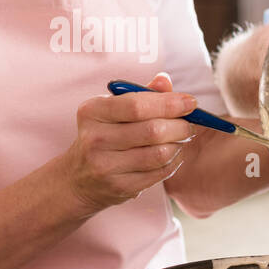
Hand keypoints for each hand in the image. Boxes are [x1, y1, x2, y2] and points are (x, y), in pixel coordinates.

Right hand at [63, 72, 197, 211]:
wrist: (78, 178)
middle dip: (180, 126)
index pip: (137, 105)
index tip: (190, 102)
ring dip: (179, 145)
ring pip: (159, 154)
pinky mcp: (119, 187)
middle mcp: (95, 139)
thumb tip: (165, 81)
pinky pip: (159, 173)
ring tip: (181, 139)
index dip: (169, 103)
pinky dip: (173, 162)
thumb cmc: (103, 135)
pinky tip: (172, 155)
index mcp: (92, 112)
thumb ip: (141, 94)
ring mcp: (106, 166)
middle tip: (190, 124)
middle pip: (152, 131)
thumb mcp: (112, 110)